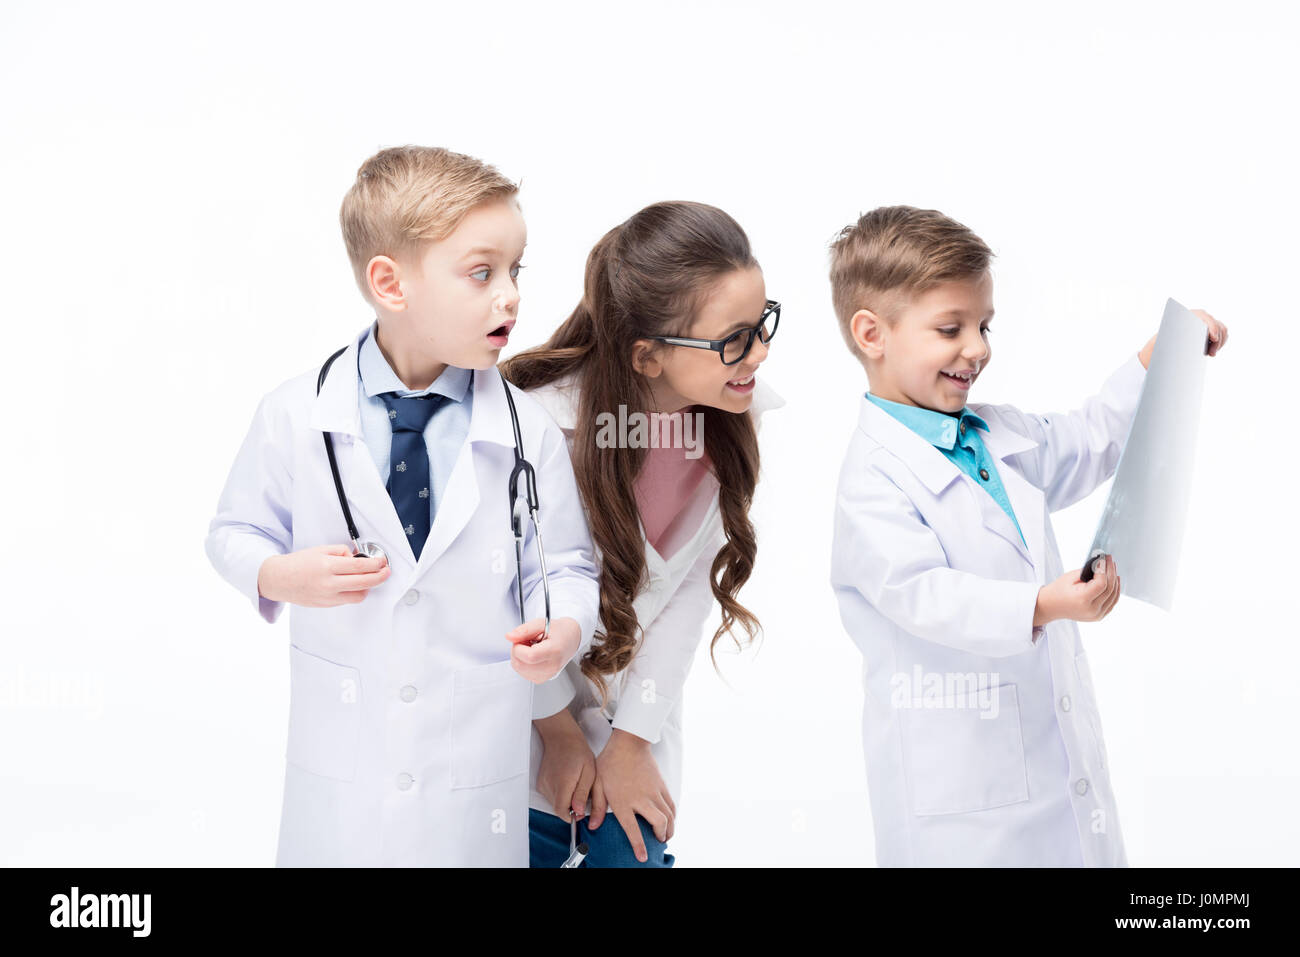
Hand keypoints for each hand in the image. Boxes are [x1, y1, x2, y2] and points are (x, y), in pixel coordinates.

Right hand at [257, 544, 389, 606]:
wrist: (279, 580)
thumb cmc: (298, 563)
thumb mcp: (320, 550)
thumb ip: (341, 552)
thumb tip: (356, 557)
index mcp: (327, 566)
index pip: (359, 566)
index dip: (375, 564)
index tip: (383, 562)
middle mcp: (328, 583)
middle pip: (363, 582)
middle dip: (379, 577)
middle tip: (386, 572)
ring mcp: (328, 596)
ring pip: (358, 595)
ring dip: (368, 587)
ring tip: (370, 578)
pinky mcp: (326, 605)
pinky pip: (347, 600)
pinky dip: (355, 592)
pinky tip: (355, 585)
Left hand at [506, 616, 579, 682]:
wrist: (571, 639)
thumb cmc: (559, 631)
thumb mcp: (542, 623)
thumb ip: (524, 630)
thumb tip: (510, 636)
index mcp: (554, 651)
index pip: (529, 656)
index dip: (518, 647)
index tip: (521, 639)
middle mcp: (552, 666)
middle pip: (521, 665)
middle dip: (517, 651)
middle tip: (526, 641)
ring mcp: (547, 675)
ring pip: (519, 669)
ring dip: (519, 657)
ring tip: (530, 648)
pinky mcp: (541, 679)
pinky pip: (522, 673)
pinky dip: (522, 663)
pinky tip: (531, 656)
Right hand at [534, 709, 595, 819]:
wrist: (561, 736)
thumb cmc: (579, 752)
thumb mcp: (590, 772)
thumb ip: (584, 794)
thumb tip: (578, 812)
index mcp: (563, 783)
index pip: (562, 812)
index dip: (572, 816)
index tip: (581, 810)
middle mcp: (549, 786)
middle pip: (558, 809)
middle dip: (571, 808)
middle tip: (580, 793)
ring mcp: (543, 784)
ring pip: (554, 803)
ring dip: (565, 800)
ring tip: (574, 784)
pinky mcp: (540, 782)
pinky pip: (550, 796)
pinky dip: (559, 794)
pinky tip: (566, 781)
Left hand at [588, 728, 674, 863]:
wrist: (628, 743)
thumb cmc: (611, 763)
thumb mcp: (598, 784)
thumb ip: (596, 807)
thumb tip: (592, 825)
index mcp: (623, 801)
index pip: (633, 829)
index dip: (639, 846)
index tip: (643, 857)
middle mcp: (641, 799)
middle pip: (659, 824)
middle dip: (661, 836)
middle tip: (658, 841)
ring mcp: (654, 792)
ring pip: (668, 816)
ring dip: (669, 828)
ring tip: (666, 834)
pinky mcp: (661, 785)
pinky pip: (671, 804)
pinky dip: (673, 815)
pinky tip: (670, 819)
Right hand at [1035, 555, 1121, 625]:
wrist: (1051, 606)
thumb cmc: (1059, 590)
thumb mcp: (1070, 577)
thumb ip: (1088, 571)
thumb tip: (1102, 564)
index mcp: (1082, 600)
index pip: (1101, 584)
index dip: (1105, 570)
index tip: (1104, 559)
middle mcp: (1092, 610)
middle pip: (1110, 589)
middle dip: (1111, 572)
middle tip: (1110, 560)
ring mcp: (1097, 615)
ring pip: (1114, 595)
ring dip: (1115, 580)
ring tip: (1113, 568)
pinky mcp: (1099, 616)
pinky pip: (1112, 602)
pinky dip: (1115, 591)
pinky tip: (1115, 581)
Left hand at [1139, 308, 1227, 368]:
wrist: (1167, 341)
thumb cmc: (1164, 340)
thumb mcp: (1166, 339)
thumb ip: (1172, 339)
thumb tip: (1176, 342)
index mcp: (1188, 315)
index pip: (1204, 316)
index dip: (1211, 326)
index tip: (1213, 338)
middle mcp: (1200, 316)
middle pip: (1216, 324)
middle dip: (1216, 340)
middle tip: (1211, 354)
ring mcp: (1207, 322)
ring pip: (1222, 329)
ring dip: (1219, 343)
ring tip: (1211, 354)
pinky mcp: (1212, 329)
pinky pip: (1223, 333)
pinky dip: (1220, 343)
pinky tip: (1212, 351)